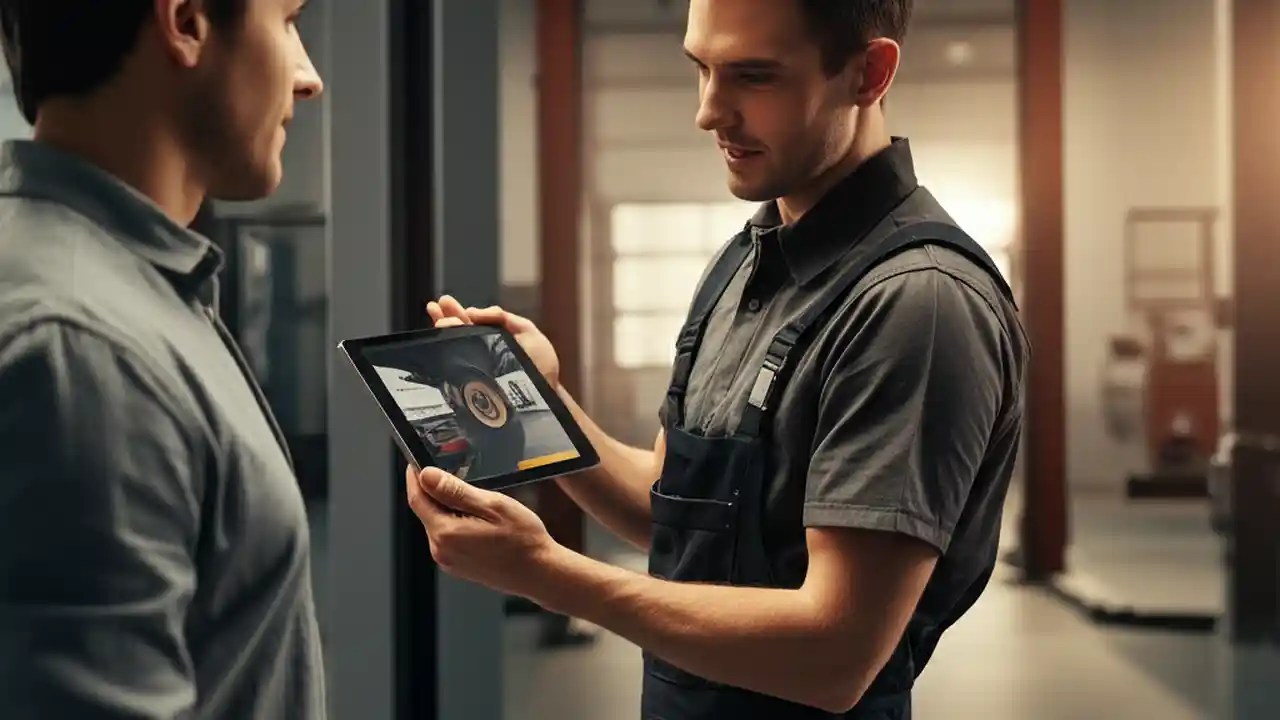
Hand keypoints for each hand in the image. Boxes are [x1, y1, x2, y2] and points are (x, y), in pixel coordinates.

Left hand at [404, 465, 558, 598]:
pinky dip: (454, 524)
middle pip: (426, 512)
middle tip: (454, 475)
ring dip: (446, 508)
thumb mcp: (492, 505)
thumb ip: (456, 491)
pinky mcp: (457, 566)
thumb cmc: (523, 540)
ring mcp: (448, 561)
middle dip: (434, 492)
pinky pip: (447, 538)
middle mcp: (441, 550)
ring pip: (437, 524)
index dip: (414, 478)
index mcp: (446, 533)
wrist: (540, 572)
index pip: (417, 499)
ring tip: (474, 501)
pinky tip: (478, 521)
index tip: (416, 463)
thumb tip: (427, 476)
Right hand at [426, 295, 561, 390]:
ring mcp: (474, 366)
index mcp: (491, 336)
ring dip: (443, 331)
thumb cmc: (539, 365)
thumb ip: (504, 317)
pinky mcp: (472, 382)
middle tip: (435, 307)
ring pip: (453, 346)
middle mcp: (479, 350)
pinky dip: (447, 353)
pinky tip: (440, 342)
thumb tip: (475, 312)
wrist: (545, 392)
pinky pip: (455, 366)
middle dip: (444, 318)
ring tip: (436, 318)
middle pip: (457, 332)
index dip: (456, 311)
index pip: (468, 322)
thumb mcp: (527, 331)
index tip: (445, 302)